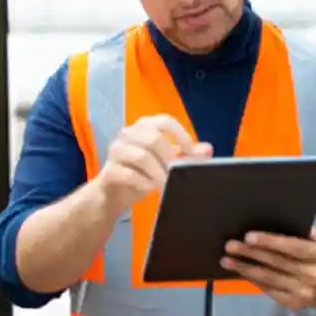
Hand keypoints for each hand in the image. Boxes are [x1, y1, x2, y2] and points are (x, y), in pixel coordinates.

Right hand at [94, 114, 212, 213]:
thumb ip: (186, 156)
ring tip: (165, 184)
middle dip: (170, 158)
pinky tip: (149, 188)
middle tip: (177, 174)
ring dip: (158, 172)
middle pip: (153, 138)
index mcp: (144, 127)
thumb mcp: (166, 164)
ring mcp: (116, 151)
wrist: (113, 194)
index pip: (164, 121)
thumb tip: (207, 149)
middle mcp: (128, 134)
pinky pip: (128, 174)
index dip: (181, 135)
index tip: (191, 153)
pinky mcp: (109, 171)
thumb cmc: (141, 174)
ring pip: (141, 156)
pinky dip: (143, 182)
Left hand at [220, 228, 315, 310]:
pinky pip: (268, 289)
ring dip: (245, 268)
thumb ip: (300, 230)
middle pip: (276, 262)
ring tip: (226, 260)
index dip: (270, 241)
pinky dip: (252, 279)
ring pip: (268, 278)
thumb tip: (270, 219)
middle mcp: (313, 275)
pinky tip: (240, 271)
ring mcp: (304, 292)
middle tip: (230, 245)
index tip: (248, 236)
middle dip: (250, 253)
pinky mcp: (294, 303)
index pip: (292, 247)